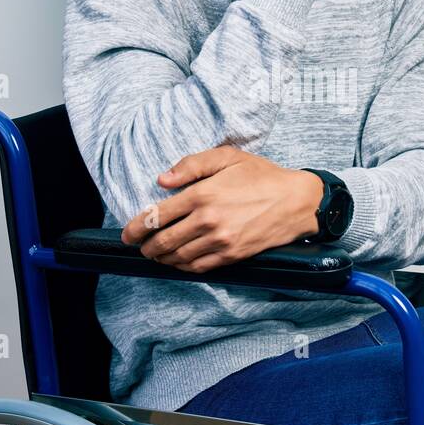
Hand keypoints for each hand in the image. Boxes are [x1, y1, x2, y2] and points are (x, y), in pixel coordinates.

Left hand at [120, 145, 324, 272]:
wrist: (296, 201)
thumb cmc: (262, 176)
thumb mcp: (227, 157)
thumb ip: (191, 165)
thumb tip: (162, 180)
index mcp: (202, 194)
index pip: (158, 215)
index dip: (137, 227)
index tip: (127, 233)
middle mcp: (208, 220)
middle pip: (163, 241)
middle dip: (145, 246)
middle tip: (139, 245)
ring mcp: (220, 241)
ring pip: (178, 257)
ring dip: (161, 258)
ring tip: (156, 253)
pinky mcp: (232, 255)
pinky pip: (198, 267)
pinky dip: (182, 267)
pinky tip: (178, 261)